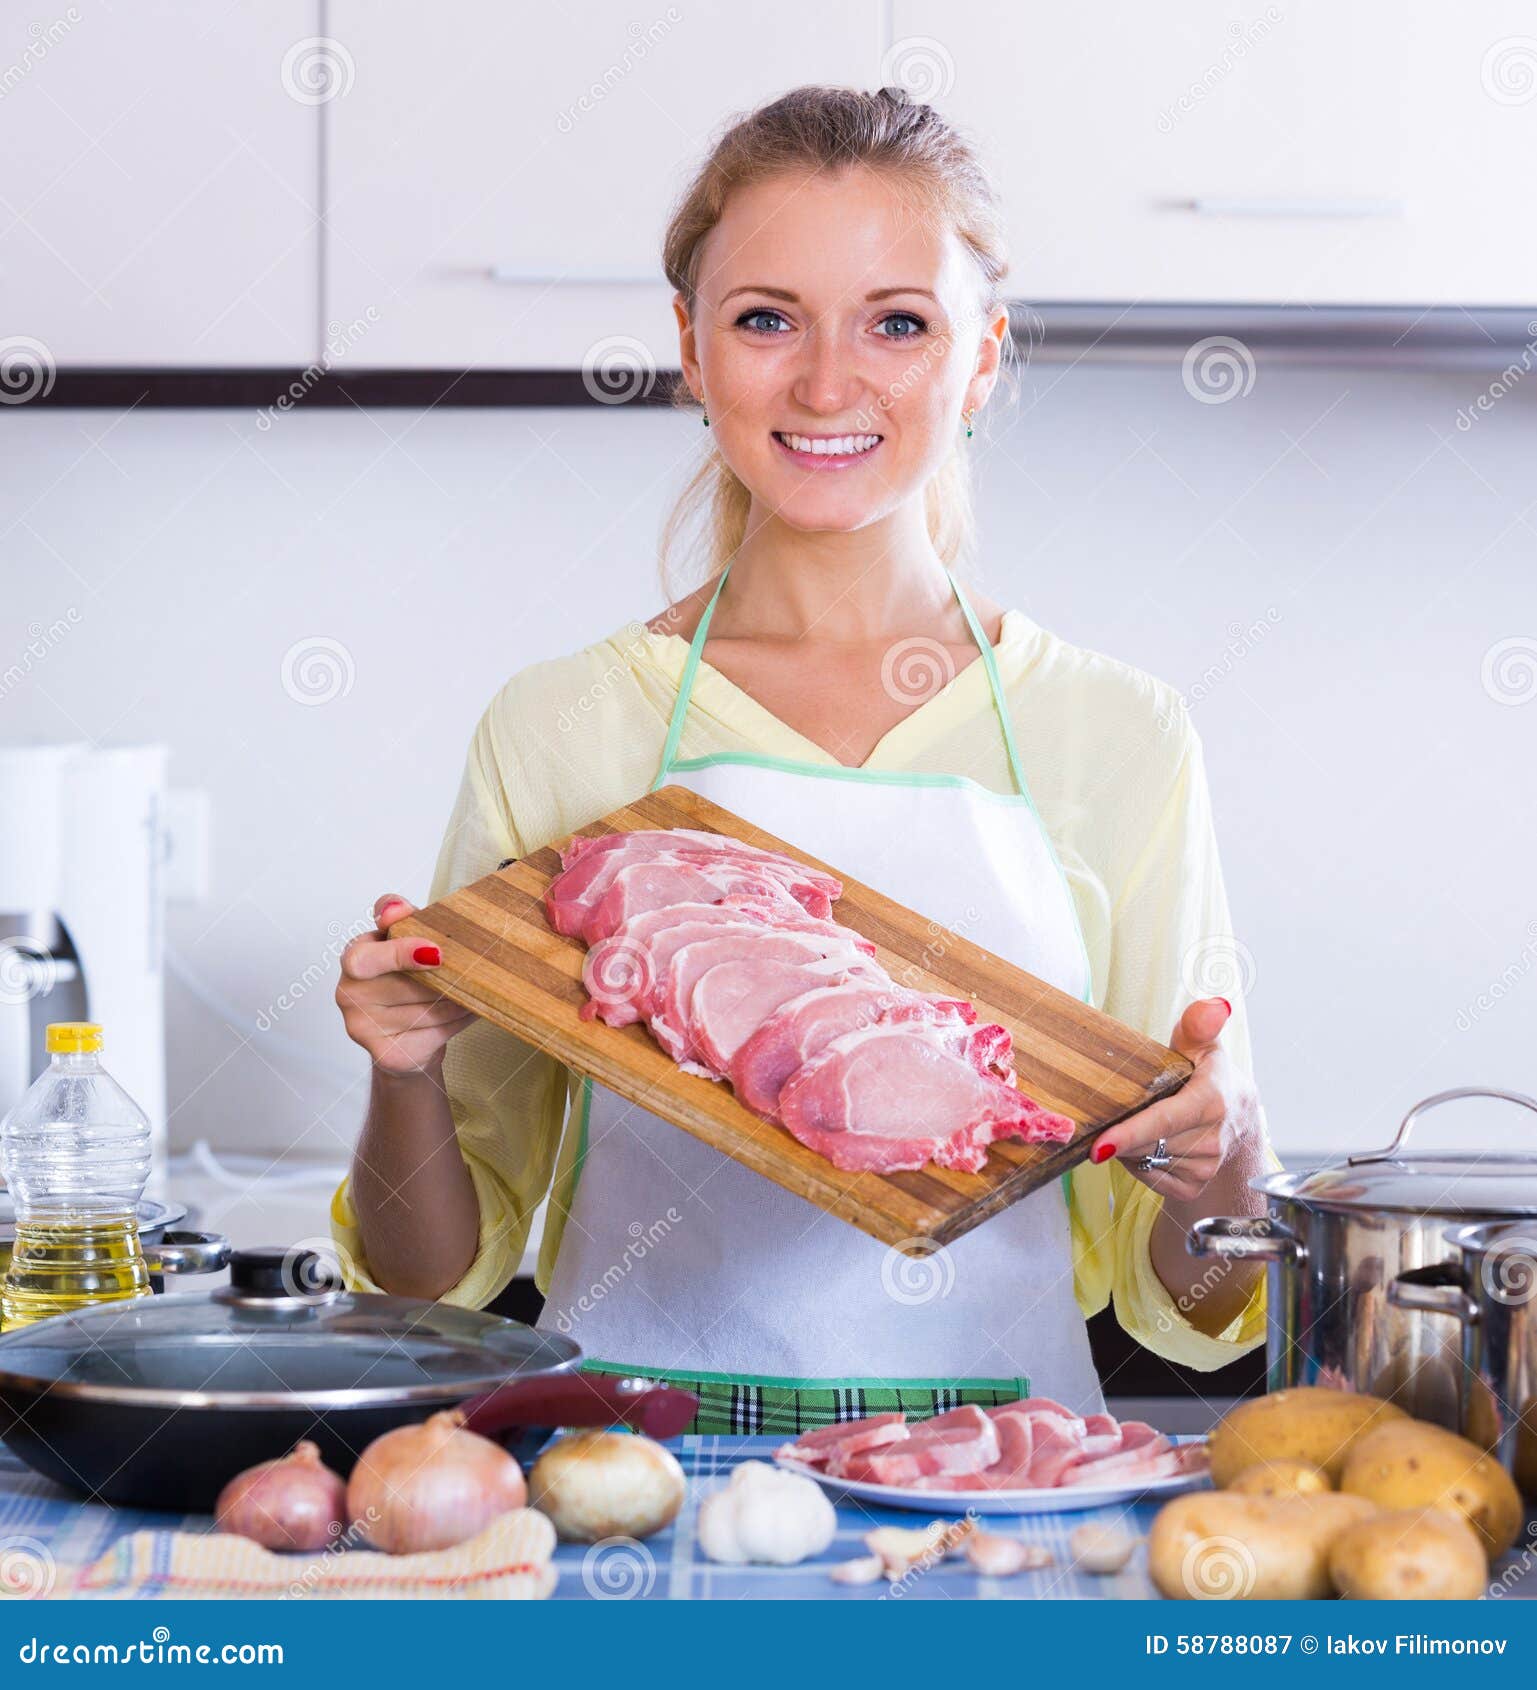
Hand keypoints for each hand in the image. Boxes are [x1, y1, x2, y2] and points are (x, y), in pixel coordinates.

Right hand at [335, 894, 475, 1074]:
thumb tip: (395, 908)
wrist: (405, 1038)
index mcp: (353, 960)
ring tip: (471, 990)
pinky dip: (460, 1019)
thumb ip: (400, 918)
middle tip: (471, 970)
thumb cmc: (405, 980)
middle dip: (447, 979)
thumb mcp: (403, 940)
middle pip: (410, 986)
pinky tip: (467, 1010)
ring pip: (430, 1009)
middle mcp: (349, 996)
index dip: (399, 955)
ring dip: (460, 999)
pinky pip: (438, 1033)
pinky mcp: (389, 1055)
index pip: (363, 958)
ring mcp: (364, 1030)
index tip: (435, 952)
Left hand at [1087, 998, 1258, 1201]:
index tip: (1100, 1145)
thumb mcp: (1203, 1045)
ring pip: (1144, 1161)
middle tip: (1118, 1110)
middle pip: (1145, 1143)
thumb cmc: (1208, 1074)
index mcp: (1214, 1101)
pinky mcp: (1194, 1187)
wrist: (1238, 1120)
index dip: (1131, 1133)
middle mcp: (1213, 1140)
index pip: (1165, 1120)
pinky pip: (1149, 1178)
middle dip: (1122, 1131)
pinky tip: (1150, 1144)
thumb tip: (1213, 1005)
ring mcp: (1206, 1167)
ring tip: (1141, 1123)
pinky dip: (1139, 1163)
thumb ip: (1199, 1024)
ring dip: (1130, 1146)